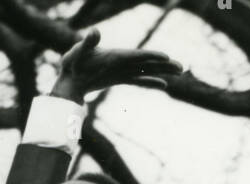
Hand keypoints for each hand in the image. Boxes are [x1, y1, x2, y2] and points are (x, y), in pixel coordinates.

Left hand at [51, 28, 182, 102]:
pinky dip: (150, 82)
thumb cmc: (72, 63)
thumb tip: (94, 31)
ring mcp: (122, 70)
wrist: (68, 77)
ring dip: (162, 72)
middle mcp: (122, 61)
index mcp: (115, 55)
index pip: (138, 56)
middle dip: (164, 65)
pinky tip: (163, 86)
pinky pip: (139, 80)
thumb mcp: (78, 53)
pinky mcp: (120, 78)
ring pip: (146, 70)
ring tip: (179, 73)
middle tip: (181, 67)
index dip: (152, 56)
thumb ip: (87, 43)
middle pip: (147, 62)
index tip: (166, 58)